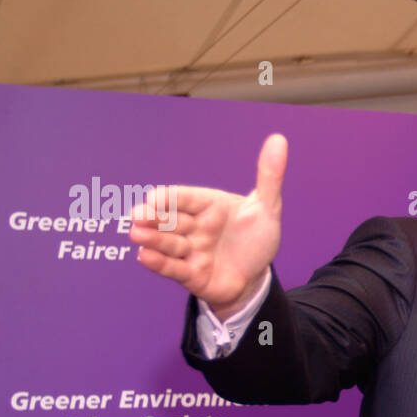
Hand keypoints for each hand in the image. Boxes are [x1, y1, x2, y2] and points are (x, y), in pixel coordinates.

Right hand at [129, 133, 285, 317]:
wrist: (257, 277)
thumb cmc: (257, 238)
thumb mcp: (268, 208)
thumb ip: (269, 176)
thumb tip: (279, 139)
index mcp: (209, 206)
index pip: (187, 198)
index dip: (170, 199)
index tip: (154, 197)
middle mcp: (195, 226)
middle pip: (171, 220)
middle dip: (153, 218)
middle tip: (138, 215)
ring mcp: (191, 251)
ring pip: (169, 244)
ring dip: (153, 239)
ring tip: (137, 234)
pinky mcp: (191, 275)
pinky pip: (173, 269)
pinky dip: (159, 263)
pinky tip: (145, 256)